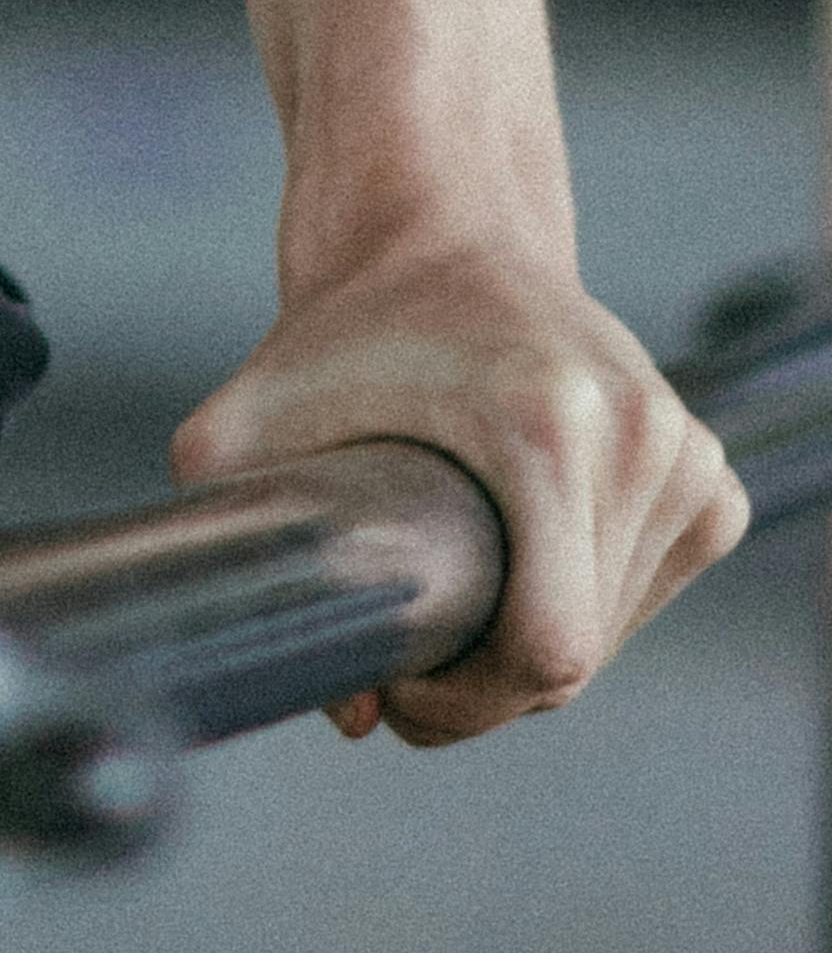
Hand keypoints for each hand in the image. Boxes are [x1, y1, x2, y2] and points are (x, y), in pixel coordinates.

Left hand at [173, 236, 747, 744]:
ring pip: (612, 632)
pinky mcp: (707, 473)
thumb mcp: (245, 426)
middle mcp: (636, 437)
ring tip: (454, 588)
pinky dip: (584, 602)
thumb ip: (261, 563)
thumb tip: (356, 715)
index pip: (547, 650)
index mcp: (545, 424)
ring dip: (531, 644)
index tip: (397, 679)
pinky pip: (647, 592)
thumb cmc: (341, 335)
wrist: (439, 237)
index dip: (467, 702)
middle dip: (485, 683)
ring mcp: (685, 454)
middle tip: (409, 645)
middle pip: (577, 655)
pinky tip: (519, 555)